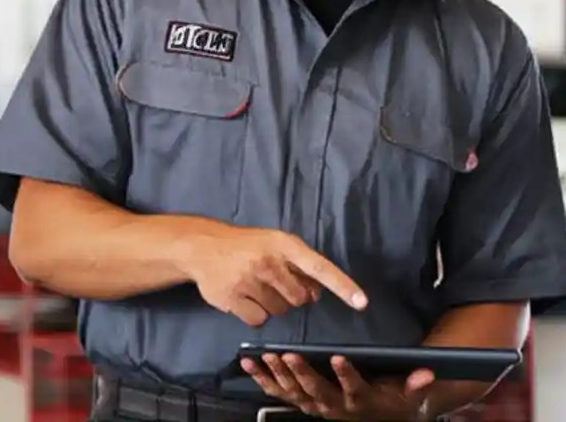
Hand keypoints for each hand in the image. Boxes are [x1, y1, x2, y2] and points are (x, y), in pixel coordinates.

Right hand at [181, 225, 366, 325]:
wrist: (204, 246)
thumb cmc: (248, 246)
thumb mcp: (276, 244)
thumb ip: (299, 266)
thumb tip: (317, 294)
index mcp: (286, 245)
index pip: (322, 268)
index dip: (343, 287)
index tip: (362, 303)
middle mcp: (270, 261)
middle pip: (299, 299)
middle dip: (292, 296)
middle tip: (274, 282)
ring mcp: (249, 280)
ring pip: (278, 312)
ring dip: (272, 305)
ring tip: (255, 285)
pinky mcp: (232, 297)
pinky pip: (258, 321)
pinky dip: (254, 315)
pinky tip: (244, 297)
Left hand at [242, 353, 435, 420]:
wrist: (377, 419)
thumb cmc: (391, 402)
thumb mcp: (408, 396)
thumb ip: (416, 385)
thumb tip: (428, 374)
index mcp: (359, 402)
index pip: (353, 388)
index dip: (346, 374)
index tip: (338, 357)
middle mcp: (334, 407)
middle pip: (316, 391)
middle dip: (302, 373)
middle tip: (290, 354)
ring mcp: (315, 406)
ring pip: (294, 393)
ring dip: (278, 375)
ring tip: (266, 357)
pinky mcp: (302, 402)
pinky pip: (279, 393)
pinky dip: (263, 380)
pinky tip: (250, 364)